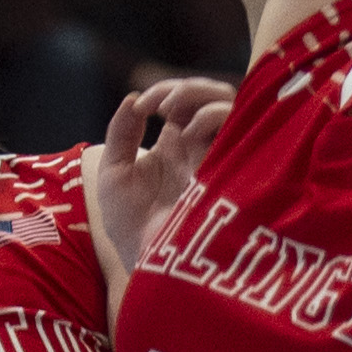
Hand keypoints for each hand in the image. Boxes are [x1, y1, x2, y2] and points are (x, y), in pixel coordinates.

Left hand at [84, 78, 236, 283]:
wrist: (144, 262)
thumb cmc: (130, 226)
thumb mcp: (114, 173)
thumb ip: (121, 133)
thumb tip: (134, 98)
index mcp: (176, 143)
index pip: (185, 100)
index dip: (166, 91)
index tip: (143, 106)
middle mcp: (202, 146)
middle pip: (215, 96)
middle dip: (189, 88)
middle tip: (161, 104)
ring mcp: (217, 156)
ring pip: (232, 105)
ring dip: (202, 97)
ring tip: (171, 111)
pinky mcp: (229, 167)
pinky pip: (237, 129)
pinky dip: (213, 118)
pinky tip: (187, 132)